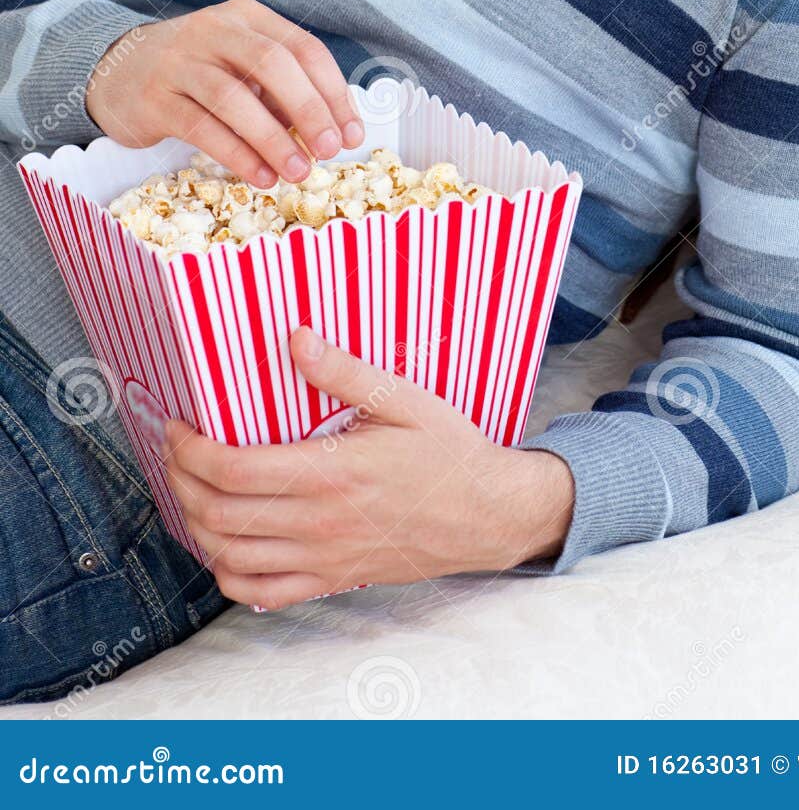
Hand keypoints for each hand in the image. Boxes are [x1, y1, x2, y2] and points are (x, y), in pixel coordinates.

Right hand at [85, 0, 363, 185]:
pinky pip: (201, 127)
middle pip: (273, 63)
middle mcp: (214, 30)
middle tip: (330, 150)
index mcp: (247, 17)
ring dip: (273, 139)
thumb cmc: (196, 72)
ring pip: (234, 97)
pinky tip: (261, 176)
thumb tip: (331, 131)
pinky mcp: (153, 98)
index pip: (303, 48)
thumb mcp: (240, 65)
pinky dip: (237, 155)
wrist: (116, 70)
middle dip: (309, 110)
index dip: (333, 92)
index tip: (351, 133)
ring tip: (298, 172)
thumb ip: (280, 90)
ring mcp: (179, 62)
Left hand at [162, 328, 575, 608]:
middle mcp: (320, 524)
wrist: (487, 515)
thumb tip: (297, 340)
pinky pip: (259, 593)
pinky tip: (224, 542)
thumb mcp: (404, 400)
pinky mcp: (331, 581)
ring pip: (229, 557)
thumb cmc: (448, 452)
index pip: (234, 470)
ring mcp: (323, 559)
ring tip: (191, 488)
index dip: (191, 450)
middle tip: (176, 450)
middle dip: (181, 480)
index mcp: (332, 474)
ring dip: (194, 524)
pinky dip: (226, 572)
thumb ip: (345, 372)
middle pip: (218, 515)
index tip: (179, 425)